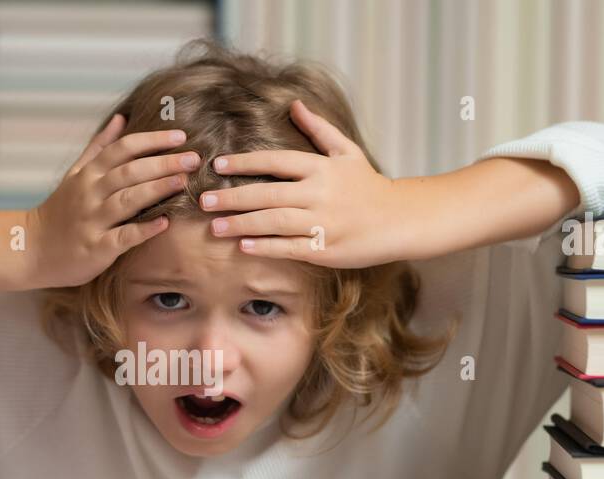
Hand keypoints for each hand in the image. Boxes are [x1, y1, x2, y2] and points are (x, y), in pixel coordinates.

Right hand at [24, 114, 200, 288]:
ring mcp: (92, 220)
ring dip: (157, 189)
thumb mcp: (75, 173)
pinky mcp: (96, 248)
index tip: (180, 136)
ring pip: (127, 200)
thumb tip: (121, 117)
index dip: (152, 140)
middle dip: (163, 162)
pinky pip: (123, 237)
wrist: (31, 248)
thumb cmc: (60, 211)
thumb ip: (100, 146)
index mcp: (89, 174)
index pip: (123, 149)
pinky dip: (144, 229)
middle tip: (194, 158)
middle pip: (130, 171)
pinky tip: (165, 223)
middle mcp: (90, 193)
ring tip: (183, 182)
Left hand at [199, 99, 448, 267]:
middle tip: (204, 201)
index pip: (276, 161)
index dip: (246, 163)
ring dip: (241, 224)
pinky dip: (265, 247)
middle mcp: (319, 194)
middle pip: (268, 194)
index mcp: (321, 168)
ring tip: (215, 227)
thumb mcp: (347, 152)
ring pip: (274, 222)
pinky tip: (243, 246)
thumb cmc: (368, 185)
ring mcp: (321, 222)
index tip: (218, 166)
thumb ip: (319, 129)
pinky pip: (289, 248)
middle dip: (233, 198)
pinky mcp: (324, 248)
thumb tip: (294, 104)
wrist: (398, 219)